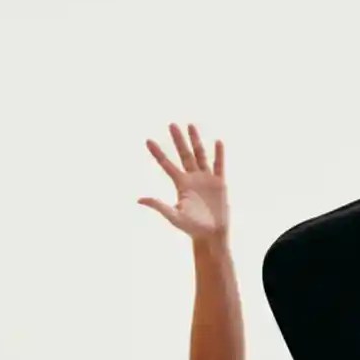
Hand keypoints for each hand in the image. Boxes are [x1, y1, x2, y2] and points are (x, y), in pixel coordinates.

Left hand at [138, 123, 229, 238]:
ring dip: (195, 141)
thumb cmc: (192, 228)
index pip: (166, 164)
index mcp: (180, 184)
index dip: (158, 153)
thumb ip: (159, 206)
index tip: (148, 141)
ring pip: (200, 155)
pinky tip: (217, 142)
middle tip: (172, 125)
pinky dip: (219, 154)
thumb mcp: (174, 216)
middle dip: (178, 140)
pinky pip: (219, 165)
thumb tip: (140, 199)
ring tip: (191, 126)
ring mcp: (206, 179)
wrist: (211, 235)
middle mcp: (192, 179)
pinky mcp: (219, 183)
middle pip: (184, 155)